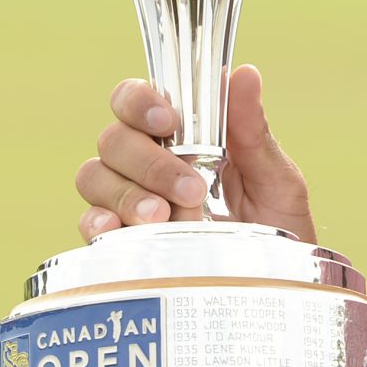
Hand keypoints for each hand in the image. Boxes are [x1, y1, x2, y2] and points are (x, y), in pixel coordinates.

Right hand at [73, 64, 315, 241]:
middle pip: (113, 139)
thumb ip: (253, 130)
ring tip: (162, 217)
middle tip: (190, 188)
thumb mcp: (276, 179)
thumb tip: (244, 74)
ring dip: (127, 194)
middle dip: (148, 161)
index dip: (139, 101)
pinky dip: (98, 223)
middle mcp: (144, 164)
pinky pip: (90, 224)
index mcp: (178, 135)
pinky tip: (119, 231)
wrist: (275, 291)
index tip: (168, 119)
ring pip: (95, 177)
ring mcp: (127, 202)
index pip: (134, 100)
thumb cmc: (277, 228)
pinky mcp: (118, 243)